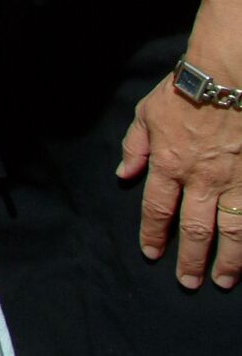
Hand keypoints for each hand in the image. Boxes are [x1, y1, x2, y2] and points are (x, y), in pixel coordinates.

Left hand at [119, 74, 241, 290]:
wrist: (229, 74)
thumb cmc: (185, 89)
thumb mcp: (147, 113)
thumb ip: (135, 146)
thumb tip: (124, 173)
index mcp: (169, 164)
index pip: (157, 210)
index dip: (154, 235)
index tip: (152, 254)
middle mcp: (202, 178)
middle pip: (196, 229)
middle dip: (191, 259)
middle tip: (189, 282)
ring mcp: (236, 179)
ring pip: (233, 230)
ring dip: (228, 260)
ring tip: (223, 280)